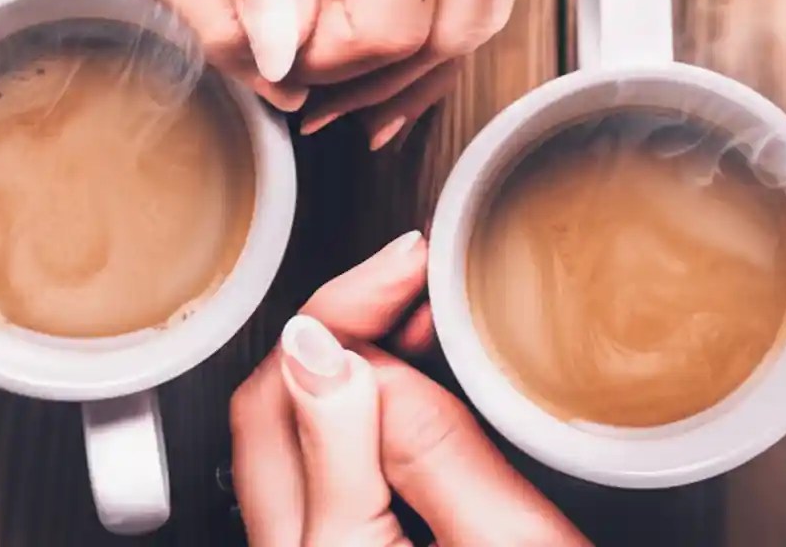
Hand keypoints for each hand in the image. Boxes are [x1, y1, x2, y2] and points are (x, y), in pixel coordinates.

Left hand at [230, 232, 587, 545]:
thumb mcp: (511, 546)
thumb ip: (426, 450)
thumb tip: (328, 347)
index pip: (295, 391)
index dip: (349, 310)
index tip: (409, 265)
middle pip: (274, 403)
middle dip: (339, 319)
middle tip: (410, 269)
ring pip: (295, 433)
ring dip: (352, 361)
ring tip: (422, 312)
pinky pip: (326, 469)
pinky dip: (363, 411)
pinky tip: (415, 383)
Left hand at [289, 0, 526, 147]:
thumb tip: (276, 55)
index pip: (393, 26)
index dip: (324, 65)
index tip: (270, 53)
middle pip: (455, 27)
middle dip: (371, 67)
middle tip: (297, 65)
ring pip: (483, 0)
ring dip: (406, 39)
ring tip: (326, 36)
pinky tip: (373, 4)